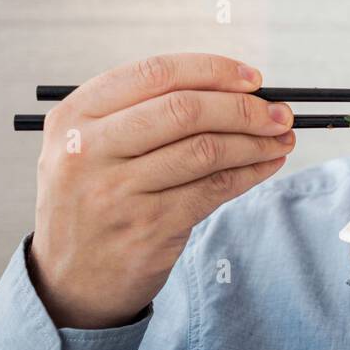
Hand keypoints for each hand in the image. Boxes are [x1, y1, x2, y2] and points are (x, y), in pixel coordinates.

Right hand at [28, 53, 294, 328]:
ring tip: (281, 138)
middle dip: (244, 108)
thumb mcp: (90, 146)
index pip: (155, 73)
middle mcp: (89, 149)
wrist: (68, 279)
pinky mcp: (148, 226)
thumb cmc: (93, 199)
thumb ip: (143, 111)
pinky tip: (267, 164)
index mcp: (75, 116)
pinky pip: (214, 188)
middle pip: (185, 109)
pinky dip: (250, 173)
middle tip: (279, 113)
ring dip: (256, 141)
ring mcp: (117, 191)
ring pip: (206, 149)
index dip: (214, 71)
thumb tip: (235, 88)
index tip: (253, 78)